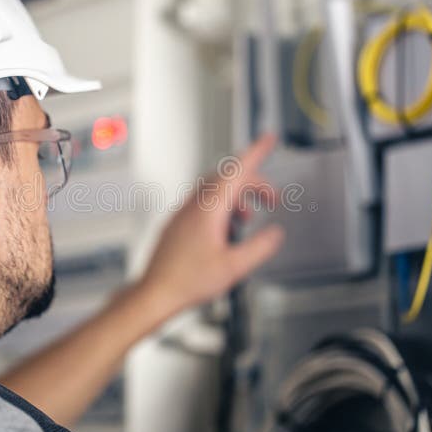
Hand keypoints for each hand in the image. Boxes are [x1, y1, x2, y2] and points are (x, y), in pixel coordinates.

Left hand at [138, 134, 284, 317]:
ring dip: (238, 197)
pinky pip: (204, 202)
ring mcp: (183, 212)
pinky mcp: (178, 222)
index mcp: (209, 209)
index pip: (237, 170)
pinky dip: (222, 207)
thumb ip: (260, 247)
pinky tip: (227, 230)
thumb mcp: (235, 267)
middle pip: (228, 178)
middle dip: (254, 183)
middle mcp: (194, 205)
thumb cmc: (187, 281)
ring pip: (215, 190)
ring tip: (248, 218)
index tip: (269, 138)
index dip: (257, 152)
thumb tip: (276, 233)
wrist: (155, 292)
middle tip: (272, 198)